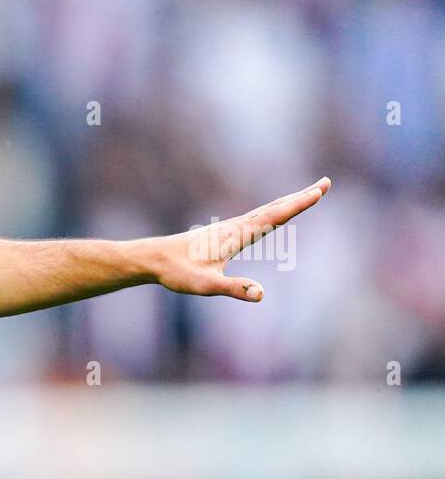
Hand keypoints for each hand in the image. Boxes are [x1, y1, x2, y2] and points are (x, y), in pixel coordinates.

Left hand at [147, 177, 330, 301]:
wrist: (153, 259)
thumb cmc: (177, 272)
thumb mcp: (205, 286)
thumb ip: (233, 289)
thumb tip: (261, 294)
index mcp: (237, 235)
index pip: (275, 218)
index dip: (298, 205)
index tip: (320, 191)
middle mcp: (235, 227)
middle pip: (274, 209)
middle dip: (301, 197)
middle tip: (326, 183)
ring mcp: (229, 228)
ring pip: (265, 211)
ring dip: (288, 202)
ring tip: (306, 194)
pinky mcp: (222, 234)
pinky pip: (254, 219)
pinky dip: (270, 212)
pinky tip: (270, 215)